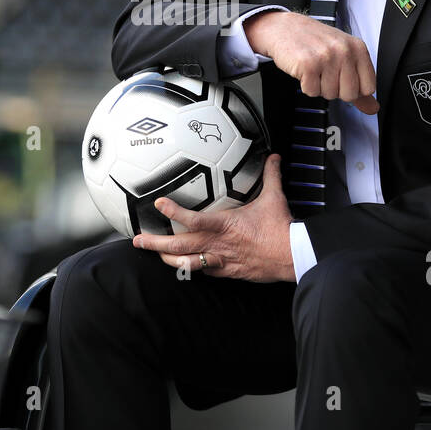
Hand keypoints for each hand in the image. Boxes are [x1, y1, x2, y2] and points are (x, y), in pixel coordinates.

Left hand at [132, 154, 295, 282]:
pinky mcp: (228, 273)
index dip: (173, 211)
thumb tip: (274, 156)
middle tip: (138, 240)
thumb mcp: (274, 198)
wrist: (292, 256)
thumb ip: (270, 175)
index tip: (158, 203)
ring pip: (186, 264)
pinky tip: (183, 264)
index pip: (192, 219)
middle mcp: (218, 244)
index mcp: (225, 224)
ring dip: (168, 259)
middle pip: (179, 247)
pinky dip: (191, 268)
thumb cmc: (281, 227)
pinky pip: (204, 272)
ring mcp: (221, 261)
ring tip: (155, 254)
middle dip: (155, 244)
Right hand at [244, 10, 378, 113]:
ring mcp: (327, 57)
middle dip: (335, 89)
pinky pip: (312, 91)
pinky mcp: (308, 64)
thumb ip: (360, 83)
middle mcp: (344, 51)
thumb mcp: (343, 56)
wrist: (284, 28)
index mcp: (358, 48)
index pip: (368, 87)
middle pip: (349, 94)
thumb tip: (372, 108)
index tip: (343, 78)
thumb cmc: (313, 41)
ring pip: (330, 94)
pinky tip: (304, 70)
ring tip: (314, 69)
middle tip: (325, 73)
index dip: (353, 89)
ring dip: (318, 86)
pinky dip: (305, 85)